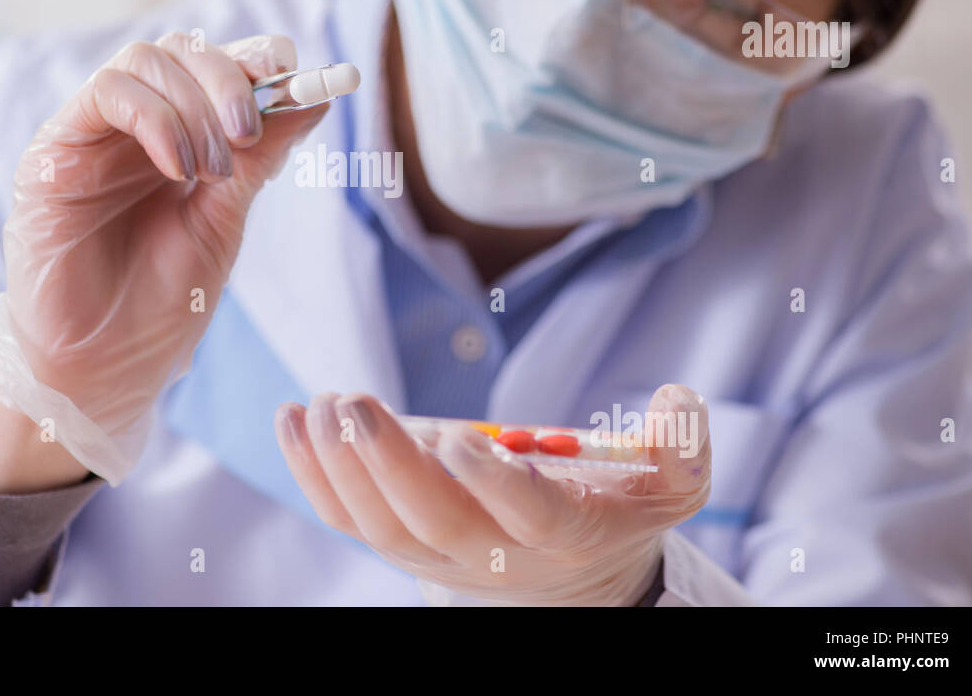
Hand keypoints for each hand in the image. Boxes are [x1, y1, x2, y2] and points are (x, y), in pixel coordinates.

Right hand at [0, 33, 327, 489]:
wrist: (105, 369)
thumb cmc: (160, 306)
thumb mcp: (223, 220)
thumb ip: (260, 157)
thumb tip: (315, 95)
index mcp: (178, 140)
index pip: (216, 66)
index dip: (256, 58)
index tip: (293, 75)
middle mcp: (133, 129)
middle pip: (182, 52)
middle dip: (229, 80)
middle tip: (248, 136)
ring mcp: (92, 136)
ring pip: (144, 61)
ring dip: (194, 106)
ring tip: (212, 172)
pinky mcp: (53, 152)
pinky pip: (105, 93)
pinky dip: (156, 118)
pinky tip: (178, 169)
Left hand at [274, 384, 710, 604]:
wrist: (570, 573)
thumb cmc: (615, 509)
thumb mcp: (669, 484)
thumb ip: (680, 447)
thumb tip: (678, 400)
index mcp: (558, 534)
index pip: (523, 518)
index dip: (492, 485)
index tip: (460, 436)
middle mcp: (490, 553)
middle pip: (430, 524)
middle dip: (387, 467)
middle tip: (354, 406)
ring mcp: (436, 553)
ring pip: (378, 526)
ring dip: (341, 467)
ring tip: (322, 405)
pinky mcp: (399, 539)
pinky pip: (347, 517)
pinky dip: (311, 473)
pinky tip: (291, 418)